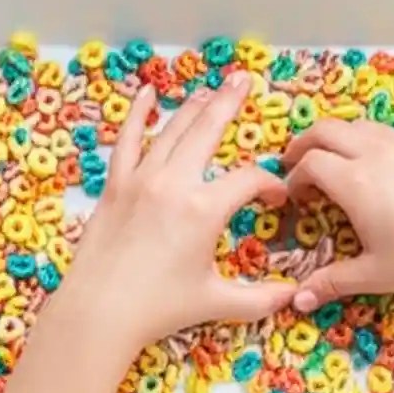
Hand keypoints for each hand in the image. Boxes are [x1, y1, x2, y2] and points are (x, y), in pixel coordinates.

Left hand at [44, 72, 295, 350]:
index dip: (269, 185)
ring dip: (193, 106)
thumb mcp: (216, 302)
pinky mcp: (115, 186)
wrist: (99, 312)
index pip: (249, 180)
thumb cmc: (159, 308)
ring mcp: (141, 180)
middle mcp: (174, 183)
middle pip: (208, 130)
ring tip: (210, 90)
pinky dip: (137, 115)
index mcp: (204, 208)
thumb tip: (294, 297)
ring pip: (172, 130)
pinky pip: (128, 141)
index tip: (275, 199)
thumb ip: (260, 298)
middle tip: (244, 81)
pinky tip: (146, 94)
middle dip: (229, 103)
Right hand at [282, 118, 393, 309]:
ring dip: (336, 138)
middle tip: (295, 163)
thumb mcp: (375, 274)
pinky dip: (365, 140)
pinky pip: (385, 132)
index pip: (310, 163)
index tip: (295, 196)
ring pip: (357, 126)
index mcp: (355, 182)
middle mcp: (375, 153)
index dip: (294, 177)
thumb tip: (299, 300)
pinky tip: (374, 166)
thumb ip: (333, 281)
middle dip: (304, 144)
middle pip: (326, 130)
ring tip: (332, 161)